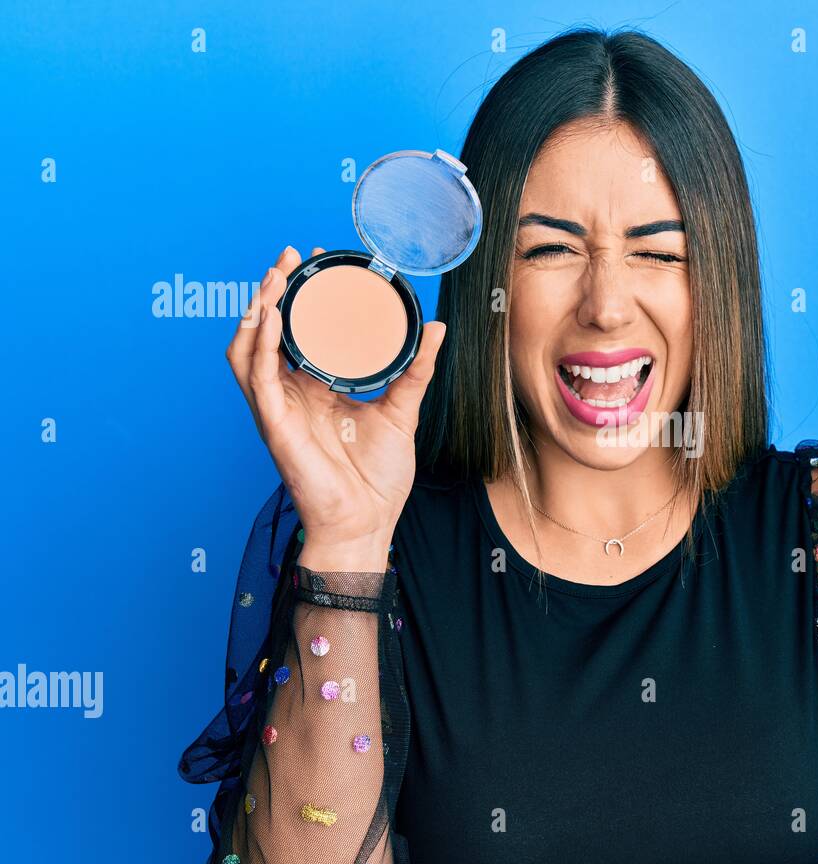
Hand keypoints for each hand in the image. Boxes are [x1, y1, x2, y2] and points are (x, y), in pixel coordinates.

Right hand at [226, 245, 446, 558]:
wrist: (368, 522)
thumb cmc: (378, 478)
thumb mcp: (402, 411)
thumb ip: (415, 370)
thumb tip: (435, 329)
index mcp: (316, 388)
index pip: (300, 331)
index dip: (303, 296)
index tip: (318, 261)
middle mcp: (292, 393)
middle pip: (269, 332)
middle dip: (275, 291)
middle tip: (291, 256)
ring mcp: (278, 408)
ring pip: (251, 347)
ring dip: (259, 308)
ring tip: (276, 276)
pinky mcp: (274, 423)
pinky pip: (257, 376)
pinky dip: (259, 343)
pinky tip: (269, 315)